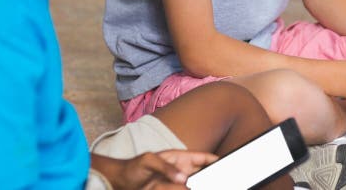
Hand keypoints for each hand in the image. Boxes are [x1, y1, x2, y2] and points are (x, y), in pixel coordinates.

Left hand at [97, 150, 216, 188]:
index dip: (216, 160)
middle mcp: (181, 171)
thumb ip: (166, 168)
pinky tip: (197, 189)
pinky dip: (192, 189)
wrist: (118, 182)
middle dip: (213, 177)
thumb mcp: (148, 162)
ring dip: (203, 185)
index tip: (227, 165)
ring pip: (195, 185)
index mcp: (179, 158)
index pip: (203, 157)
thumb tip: (184, 178)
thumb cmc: (133, 167)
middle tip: (223, 182)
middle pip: (203, 173)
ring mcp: (176, 183)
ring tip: (214, 186)